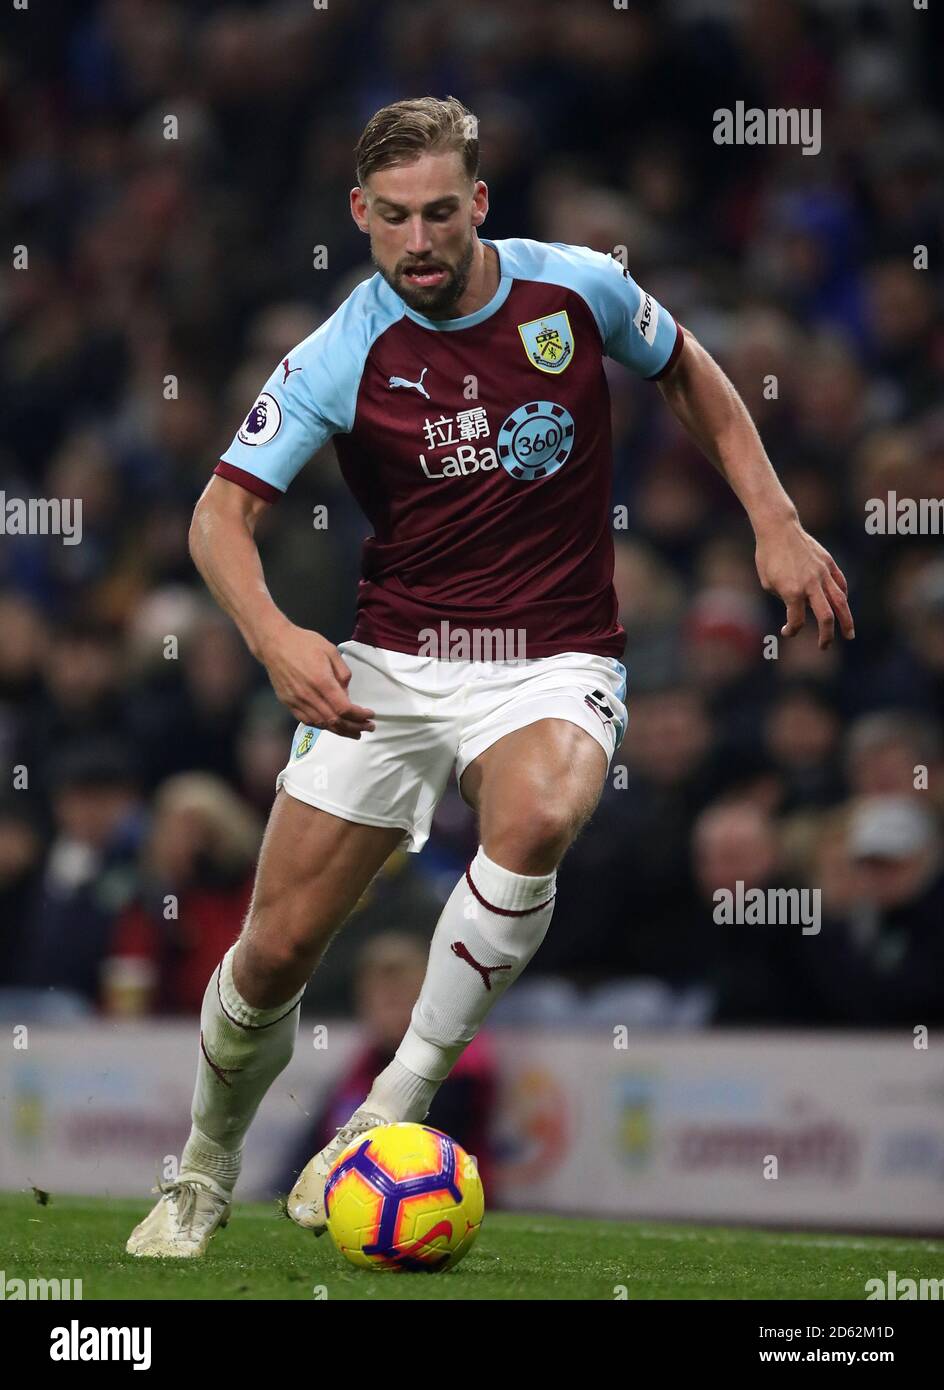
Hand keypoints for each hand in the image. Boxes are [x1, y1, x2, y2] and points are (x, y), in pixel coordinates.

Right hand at [258, 622, 375, 738]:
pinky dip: (323, 726)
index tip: (371, 716)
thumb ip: (343, 673)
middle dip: (355, 727)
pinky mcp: (288, 703)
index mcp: (322, 681)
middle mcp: (309, 696)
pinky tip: (333, 726)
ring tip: (354, 731)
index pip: (344, 708)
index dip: (359, 716)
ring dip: (340, 730)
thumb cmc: (304, 643)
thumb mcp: (331, 651)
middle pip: (335, 721)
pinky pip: (308, 721)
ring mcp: (297, 701)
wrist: (274, 643)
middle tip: (368, 728)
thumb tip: (346, 693)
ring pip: (322, 724)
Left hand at [755, 518, 854, 649]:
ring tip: (850, 634)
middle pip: (826, 617)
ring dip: (846, 621)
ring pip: (840, 602)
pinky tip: (842, 605)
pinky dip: (842, 596)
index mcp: (792, 591)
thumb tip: (799, 608)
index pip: (797, 621)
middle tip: (824, 646)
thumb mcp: (768, 583)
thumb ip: (785, 599)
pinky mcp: (829, 563)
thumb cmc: (768, 557)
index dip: (791, 630)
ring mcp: (822, 573)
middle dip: (827, 635)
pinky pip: (840, 584)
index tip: (786, 630)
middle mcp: (810, 584)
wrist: (779, 529)